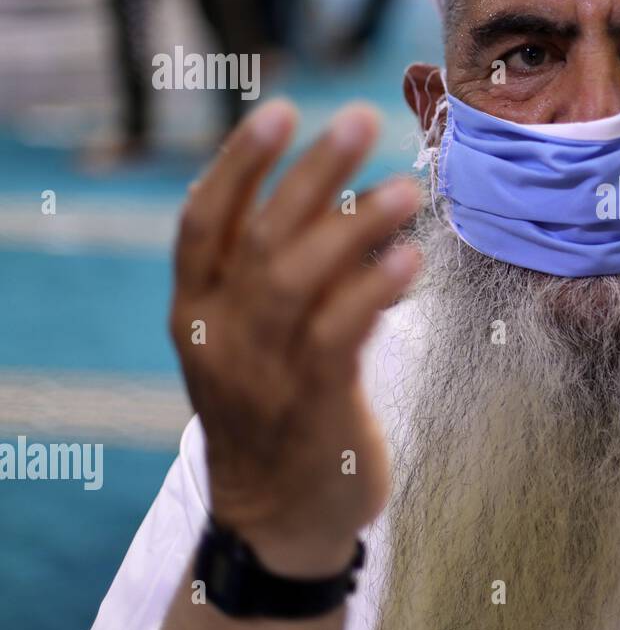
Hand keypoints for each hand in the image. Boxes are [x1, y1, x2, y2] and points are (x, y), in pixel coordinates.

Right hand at [169, 101, 421, 576]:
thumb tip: (345, 195)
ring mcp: (264, 372)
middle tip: (360, 121)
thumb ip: (285, 276)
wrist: (279, 517)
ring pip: (299, 280)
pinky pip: (342, 333)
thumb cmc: (279, 409)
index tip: (279, 111)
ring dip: (354, 226)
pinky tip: (411, 255)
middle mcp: (222, 335)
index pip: (201, 224)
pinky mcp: (315, 404)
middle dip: (310, 172)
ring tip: (405, 186)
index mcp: (198, 312)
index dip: (237, 164)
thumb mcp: (258, 340)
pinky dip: (375, 288)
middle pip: (261, 237)